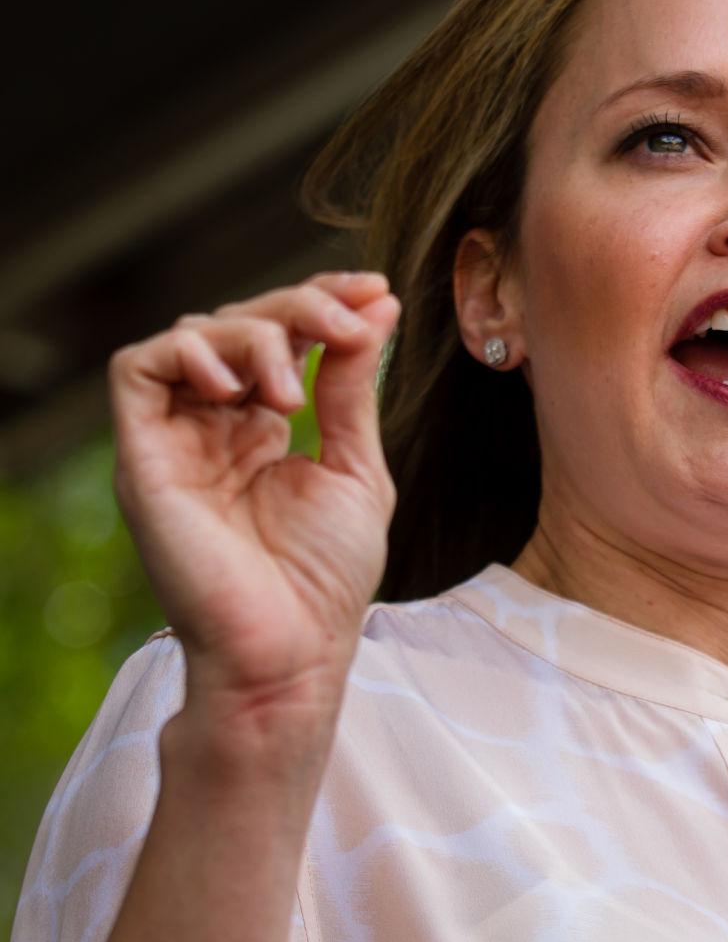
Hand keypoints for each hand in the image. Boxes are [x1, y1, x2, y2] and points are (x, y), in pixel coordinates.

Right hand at [109, 272, 400, 715]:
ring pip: (192, 334)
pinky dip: (189, 351)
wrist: (292, 651)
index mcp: (261, 429)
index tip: (374, 289)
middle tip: (349, 323)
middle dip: (300, 307)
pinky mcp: (143, 459)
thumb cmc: (325, 578)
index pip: (279, 336)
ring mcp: (176, 441)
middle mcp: (213, 427)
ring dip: (254, 335)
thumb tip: (376, 307)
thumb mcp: (356, 465)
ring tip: (295, 390)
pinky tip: (238, 386)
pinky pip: (137, 370)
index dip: (321, 300)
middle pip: (239, 323)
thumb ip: (353, 386)